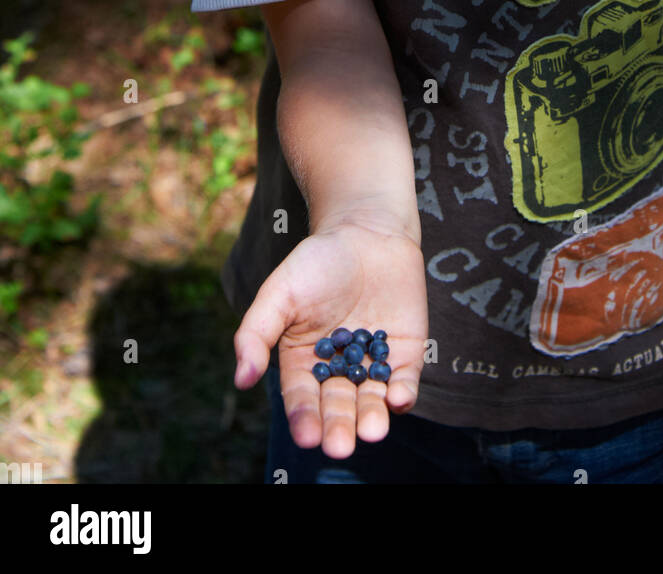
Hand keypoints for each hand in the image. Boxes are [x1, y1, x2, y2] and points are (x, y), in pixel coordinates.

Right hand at [232, 217, 427, 460]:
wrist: (368, 230)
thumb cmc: (317, 261)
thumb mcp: (280, 292)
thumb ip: (257, 333)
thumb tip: (240, 380)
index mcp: (304, 361)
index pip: (302, 398)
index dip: (304, 418)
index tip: (308, 436)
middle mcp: (338, 369)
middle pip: (337, 407)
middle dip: (338, 427)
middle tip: (339, 446)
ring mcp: (374, 363)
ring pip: (371, 401)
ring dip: (372, 418)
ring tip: (371, 431)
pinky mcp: (406, 353)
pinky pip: (405, 380)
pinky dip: (403, 393)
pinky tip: (398, 400)